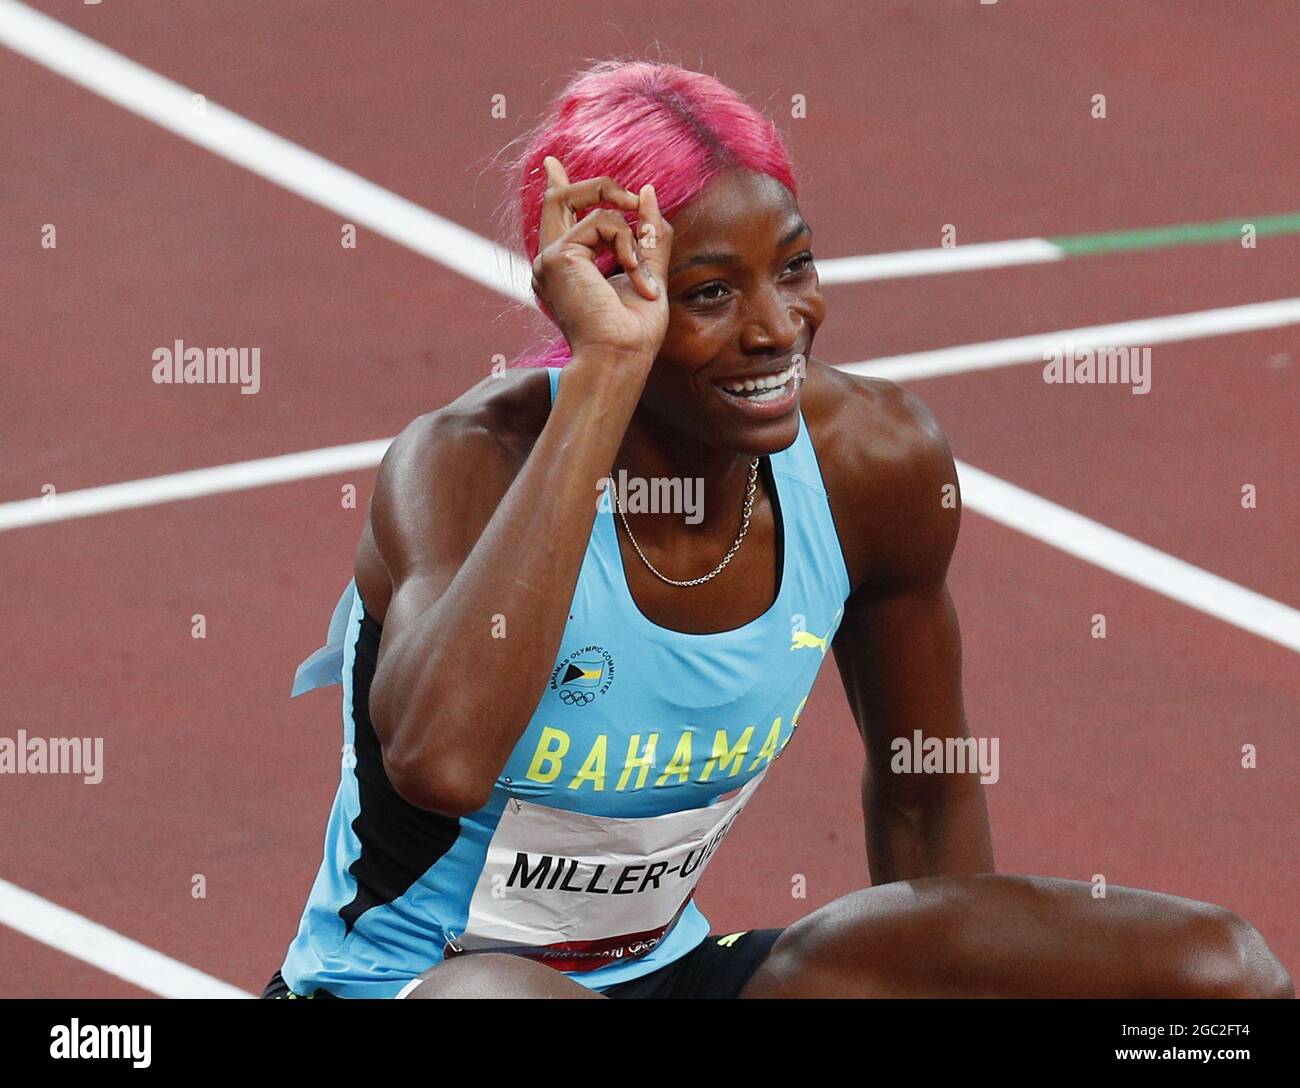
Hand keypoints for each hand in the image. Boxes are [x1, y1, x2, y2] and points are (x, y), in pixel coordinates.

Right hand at [530, 155, 672, 368]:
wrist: (620, 357)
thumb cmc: (633, 333)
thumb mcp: (647, 275)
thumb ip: (647, 235)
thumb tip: (647, 192)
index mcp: (566, 270)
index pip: (556, 219)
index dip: (556, 186)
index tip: (552, 165)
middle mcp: (550, 263)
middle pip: (560, 199)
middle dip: (600, 188)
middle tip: (631, 199)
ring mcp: (549, 259)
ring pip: (594, 208)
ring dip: (632, 236)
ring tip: (641, 273)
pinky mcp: (558, 256)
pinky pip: (604, 222)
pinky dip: (629, 245)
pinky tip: (634, 276)